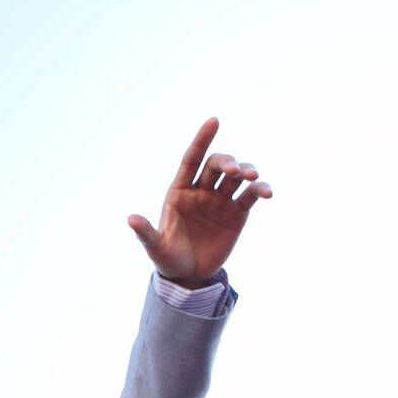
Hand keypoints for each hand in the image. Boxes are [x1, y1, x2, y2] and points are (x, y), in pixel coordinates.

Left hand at [128, 117, 271, 285]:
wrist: (188, 276)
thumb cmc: (168, 258)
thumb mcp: (156, 248)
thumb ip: (146, 233)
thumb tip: (131, 219)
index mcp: (180, 190)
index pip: (192, 158)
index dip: (202, 139)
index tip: (214, 120)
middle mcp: (201, 190)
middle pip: (217, 165)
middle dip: (227, 163)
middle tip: (234, 171)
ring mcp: (221, 200)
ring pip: (237, 176)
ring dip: (246, 171)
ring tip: (252, 177)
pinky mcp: (237, 213)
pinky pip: (250, 195)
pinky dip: (260, 190)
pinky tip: (267, 192)